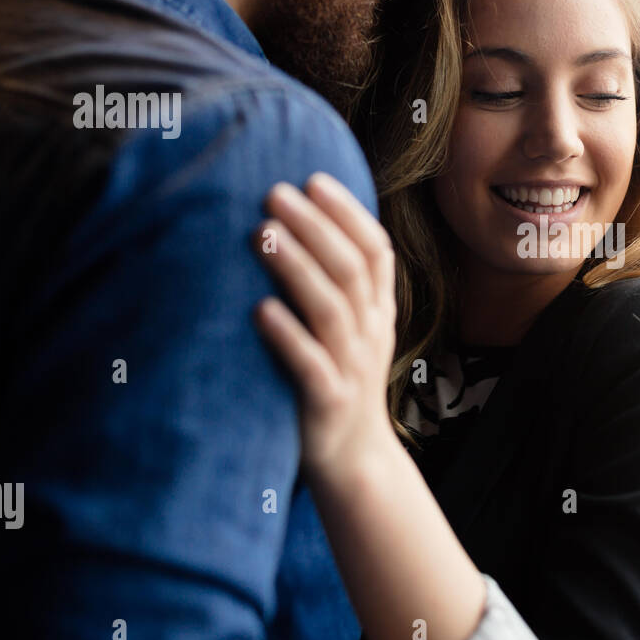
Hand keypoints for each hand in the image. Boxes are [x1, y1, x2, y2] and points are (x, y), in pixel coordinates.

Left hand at [253, 172, 397, 474]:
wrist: (354, 460)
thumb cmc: (337, 383)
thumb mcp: (352, 330)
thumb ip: (336, 286)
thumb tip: (295, 225)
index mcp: (378, 312)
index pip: (376, 251)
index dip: (348, 213)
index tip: (314, 179)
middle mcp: (371, 334)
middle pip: (350, 270)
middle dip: (315, 226)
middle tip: (275, 192)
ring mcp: (352, 368)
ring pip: (332, 309)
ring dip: (298, 268)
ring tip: (263, 234)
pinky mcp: (327, 402)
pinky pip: (311, 365)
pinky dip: (287, 336)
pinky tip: (260, 310)